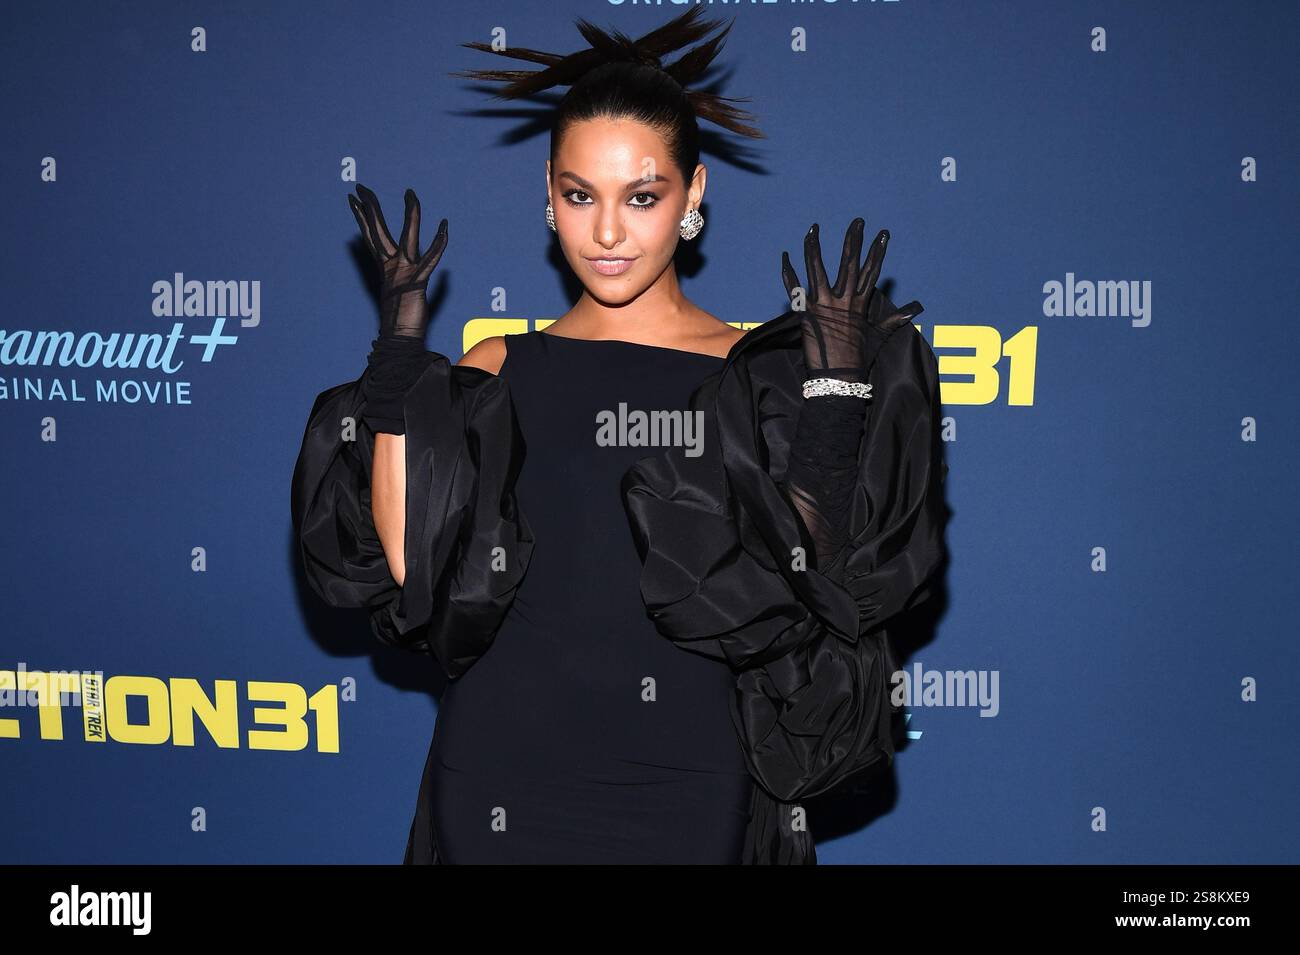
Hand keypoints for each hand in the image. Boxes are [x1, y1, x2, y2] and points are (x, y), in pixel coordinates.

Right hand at [348, 184, 447, 339]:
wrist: (399, 340)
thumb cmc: (401, 319)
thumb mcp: (399, 291)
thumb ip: (401, 275)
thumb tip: (396, 268)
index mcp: (384, 267)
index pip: (371, 236)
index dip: (362, 217)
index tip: (354, 201)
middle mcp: (390, 266)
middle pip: (378, 230)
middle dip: (370, 207)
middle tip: (360, 187)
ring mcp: (403, 273)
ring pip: (408, 237)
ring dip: (411, 214)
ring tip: (410, 193)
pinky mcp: (417, 282)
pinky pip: (431, 259)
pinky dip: (439, 243)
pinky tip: (445, 226)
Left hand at [781, 219, 922, 383]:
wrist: (838, 379)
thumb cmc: (858, 358)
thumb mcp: (878, 336)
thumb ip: (894, 319)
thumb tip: (915, 310)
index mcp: (860, 304)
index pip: (872, 271)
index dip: (877, 251)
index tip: (882, 234)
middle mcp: (842, 300)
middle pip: (849, 263)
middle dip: (853, 240)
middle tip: (857, 221)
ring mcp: (822, 305)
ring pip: (817, 268)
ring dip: (814, 247)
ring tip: (813, 228)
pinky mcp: (804, 312)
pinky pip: (793, 288)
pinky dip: (787, 272)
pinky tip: (784, 255)